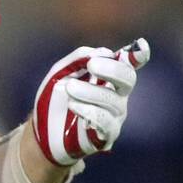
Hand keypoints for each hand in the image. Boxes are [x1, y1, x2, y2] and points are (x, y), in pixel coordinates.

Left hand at [30, 38, 149, 166]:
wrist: (41, 131)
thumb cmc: (55, 98)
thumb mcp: (60, 73)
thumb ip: (78, 59)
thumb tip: (102, 52)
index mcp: (108, 77)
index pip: (129, 65)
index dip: (138, 55)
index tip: (141, 45)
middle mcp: (117, 95)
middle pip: (128, 79)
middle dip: (112, 69)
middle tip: (91, 65)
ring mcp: (114, 116)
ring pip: (113, 100)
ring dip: (90, 91)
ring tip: (70, 88)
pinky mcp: (106, 136)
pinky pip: (107, 123)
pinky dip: (90, 111)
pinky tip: (73, 105)